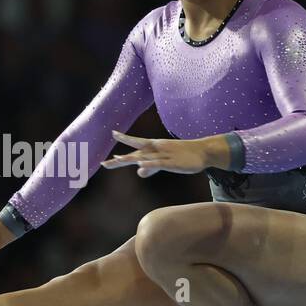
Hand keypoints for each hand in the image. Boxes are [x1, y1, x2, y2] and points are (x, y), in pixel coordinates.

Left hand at [100, 130, 215, 176]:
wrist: (202, 152)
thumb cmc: (182, 156)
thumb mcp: (164, 162)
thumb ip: (151, 168)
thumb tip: (139, 173)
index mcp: (154, 147)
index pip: (136, 142)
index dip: (125, 138)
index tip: (113, 133)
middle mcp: (156, 149)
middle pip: (135, 154)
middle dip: (120, 160)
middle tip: (104, 164)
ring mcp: (163, 155)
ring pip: (144, 158)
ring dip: (130, 160)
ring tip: (117, 161)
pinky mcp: (171, 163)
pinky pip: (158, 164)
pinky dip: (149, 165)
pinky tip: (140, 166)